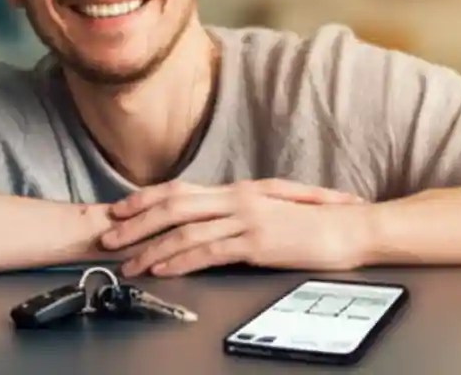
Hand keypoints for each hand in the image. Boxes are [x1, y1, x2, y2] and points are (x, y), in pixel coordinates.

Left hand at [100, 179, 370, 276]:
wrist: (351, 228)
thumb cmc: (316, 223)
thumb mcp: (273, 210)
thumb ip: (241, 213)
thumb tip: (214, 223)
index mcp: (238, 191)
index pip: (180, 190)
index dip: (146, 199)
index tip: (120, 210)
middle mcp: (236, 199)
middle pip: (173, 207)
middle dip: (136, 224)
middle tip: (109, 237)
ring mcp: (246, 219)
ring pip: (185, 231)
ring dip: (151, 248)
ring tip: (129, 263)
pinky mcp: (257, 243)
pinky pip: (210, 251)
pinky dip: (181, 261)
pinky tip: (164, 270)